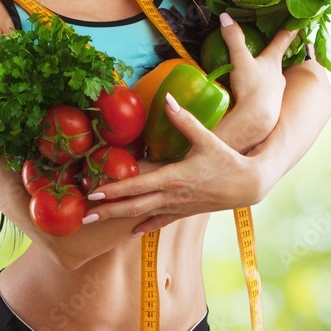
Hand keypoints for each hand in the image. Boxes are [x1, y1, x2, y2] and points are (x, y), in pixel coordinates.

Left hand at [82, 92, 270, 234]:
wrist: (247, 185)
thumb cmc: (226, 160)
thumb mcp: (206, 138)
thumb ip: (184, 119)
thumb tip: (168, 99)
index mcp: (173, 178)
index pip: (137, 186)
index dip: (114, 190)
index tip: (94, 193)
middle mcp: (171, 196)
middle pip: (133, 206)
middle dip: (107, 211)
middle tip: (83, 215)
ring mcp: (176, 207)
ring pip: (141, 215)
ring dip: (117, 218)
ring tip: (95, 220)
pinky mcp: (183, 212)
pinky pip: (159, 222)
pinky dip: (143, 226)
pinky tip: (131, 231)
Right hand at [218, 13, 295, 150]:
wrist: (257, 120)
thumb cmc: (253, 88)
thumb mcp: (240, 60)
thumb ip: (234, 39)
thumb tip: (225, 17)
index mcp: (273, 60)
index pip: (284, 39)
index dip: (291, 29)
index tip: (299, 21)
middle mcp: (279, 75)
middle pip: (280, 59)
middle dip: (278, 53)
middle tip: (274, 47)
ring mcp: (276, 90)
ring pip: (274, 77)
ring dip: (269, 73)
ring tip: (260, 70)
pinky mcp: (271, 105)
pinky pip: (266, 92)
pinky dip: (261, 88)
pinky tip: (253, 91)